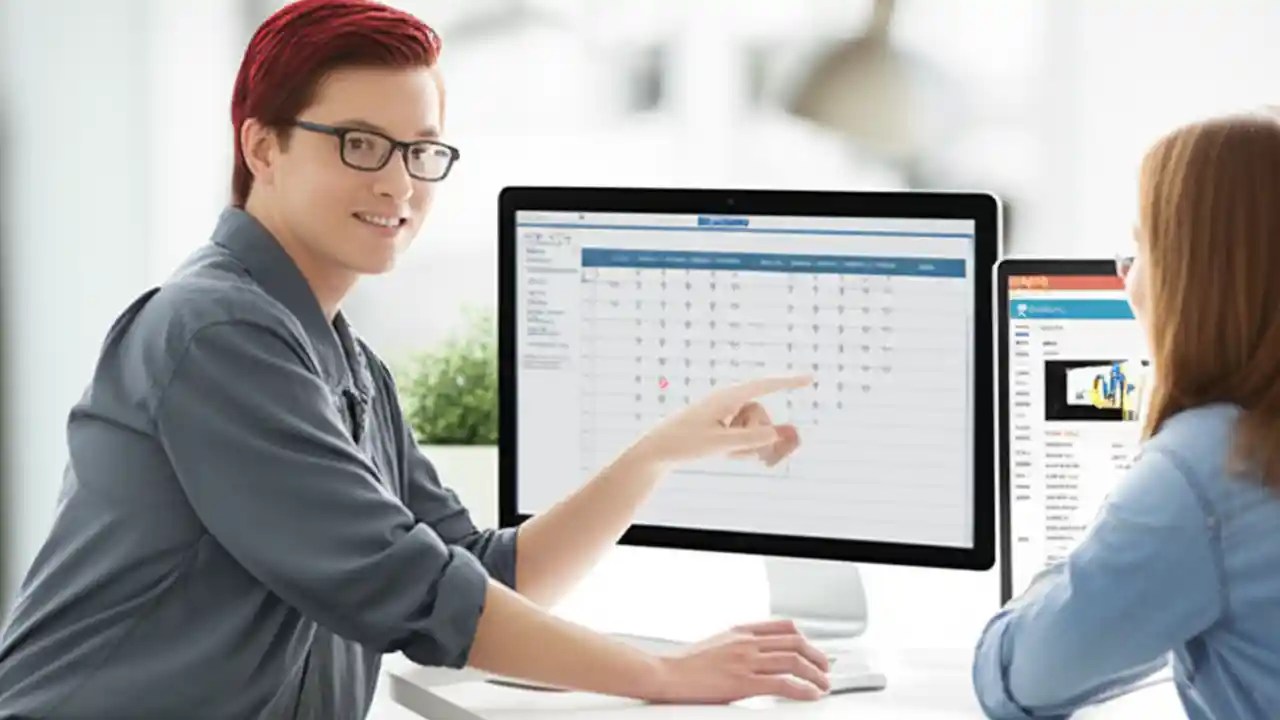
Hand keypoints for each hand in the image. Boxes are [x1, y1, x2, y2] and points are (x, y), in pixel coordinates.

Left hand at [628, 374, 811, 468]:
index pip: (764, 386)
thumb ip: (752, 440)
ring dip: (746, 445)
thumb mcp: (720, 445)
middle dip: (761, 437)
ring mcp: (726, 413)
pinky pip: (744, 437)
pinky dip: (740, 448)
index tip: (811, 378)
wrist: (658, 450)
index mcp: (727, 398)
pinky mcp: (723, 424)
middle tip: (752, 458)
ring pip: (754, 429)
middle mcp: (729, 401)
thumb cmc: (685, 443)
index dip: (788, 383)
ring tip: (722, 453)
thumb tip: (779, 433)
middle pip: (761, 416)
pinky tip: (722, 453)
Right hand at [646, 620, 830, 702]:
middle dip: (817, 655)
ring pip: (794, 660)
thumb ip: (737, 646)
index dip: (805, 638)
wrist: (665, 674)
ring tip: (823, 684)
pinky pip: (783, 683)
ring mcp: (746, 660)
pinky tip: (810, 694)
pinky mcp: (743, 682)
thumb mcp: (715, 645)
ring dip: (815, 673)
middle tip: (825, 669)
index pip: (783, 625)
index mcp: (740, 631)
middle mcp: (746, 642)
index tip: (813, 648)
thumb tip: (755, 656)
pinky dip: (803, 688)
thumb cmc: (684, 665)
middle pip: (795, 641)